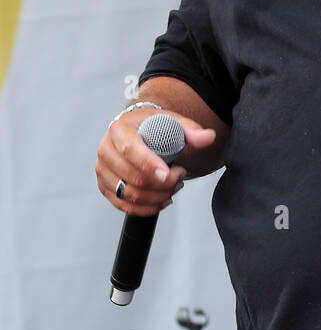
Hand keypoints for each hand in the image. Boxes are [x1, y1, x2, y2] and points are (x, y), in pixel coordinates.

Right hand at [95, 110, 216, 216]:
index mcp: (119, 130)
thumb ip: (191, 130)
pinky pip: (124, 206)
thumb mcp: (171, 121)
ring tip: (174, 186)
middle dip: (162, 183)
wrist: (136, 130)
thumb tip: (208, 137)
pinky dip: (146, 208)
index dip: (149, 164)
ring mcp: (103, 171)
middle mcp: (106, 150)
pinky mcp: (106, 187)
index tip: (168, 174)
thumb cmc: (150, 126)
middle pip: (133, 177)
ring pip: (130, 194)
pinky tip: (162, 200)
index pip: (130, 150)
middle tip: (180, 175)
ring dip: (157, 196)